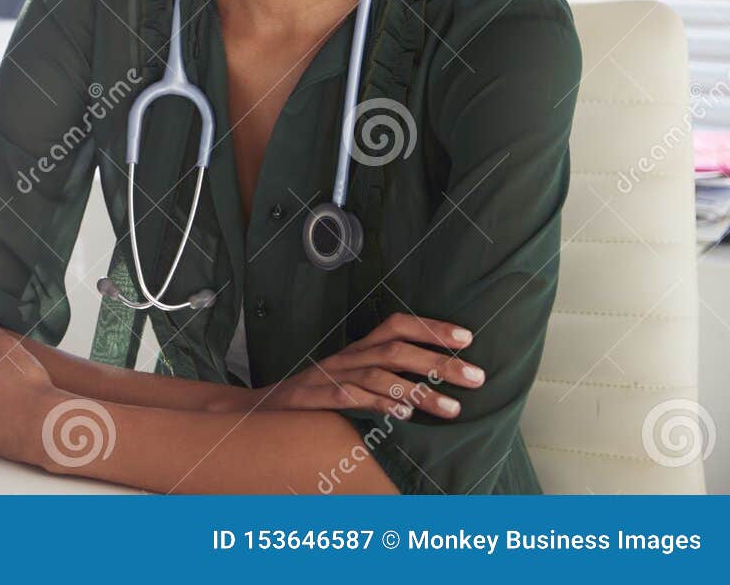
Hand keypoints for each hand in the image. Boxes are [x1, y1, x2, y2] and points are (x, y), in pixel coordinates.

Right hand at [258, 313, 483, 419]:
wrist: (265, 409)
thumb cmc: (317, 397)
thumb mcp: (353, 379)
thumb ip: (387, 378)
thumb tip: (436, 386)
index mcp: (359, 349)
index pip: (397, 326)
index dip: (432, 328)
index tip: (468, 337)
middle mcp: (348, 357)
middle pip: (397, 350)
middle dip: (439, 362)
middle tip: (477, 377)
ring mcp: (332, 377)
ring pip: (380, 375)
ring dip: (420, 391)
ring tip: (452, 409)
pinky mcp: (317, 399)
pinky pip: (351, 398)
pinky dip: (378, 404)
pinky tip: (403, 416)